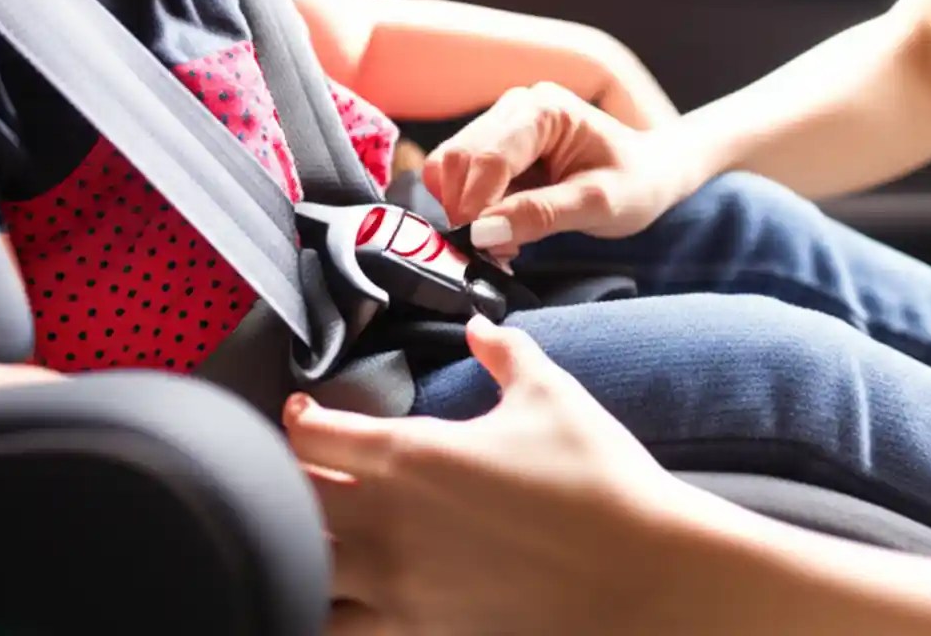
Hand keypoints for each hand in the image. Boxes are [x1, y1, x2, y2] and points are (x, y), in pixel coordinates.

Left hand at [284, 317, 709, 635]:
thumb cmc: (597, 479)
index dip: (297, 417)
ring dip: (296, 546)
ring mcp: (396, 585)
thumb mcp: (551, 396)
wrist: (645, 573)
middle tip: (307, 471)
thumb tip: (479, 325)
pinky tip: (340, 591)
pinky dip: (321, 606)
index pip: (309, 434)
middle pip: (287, 499)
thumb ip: (505, 352)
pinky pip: (336, 627)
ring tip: (312, 534)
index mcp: (410, 455)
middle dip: (285, 480)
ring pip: (299, 568)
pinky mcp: (416, 631)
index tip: (305, 412)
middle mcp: (387, 522)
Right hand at [423, 83, 685, 253]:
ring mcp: (500, 124)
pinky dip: (468, 208)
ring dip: (464, 210)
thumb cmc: (634, 183)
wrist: (648, 175)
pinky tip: (501, 224)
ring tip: (504, 238)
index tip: (483, 247)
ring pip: (448, 169)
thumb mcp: (598, 204)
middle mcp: (515, 108)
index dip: (476, 205)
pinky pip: (457, 179)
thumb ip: (541, 215)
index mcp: (544, 110)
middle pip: (457, 159)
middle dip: (466, 209)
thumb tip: (483, 234)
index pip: (487, 157)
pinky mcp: (492, 147)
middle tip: (495, 250)